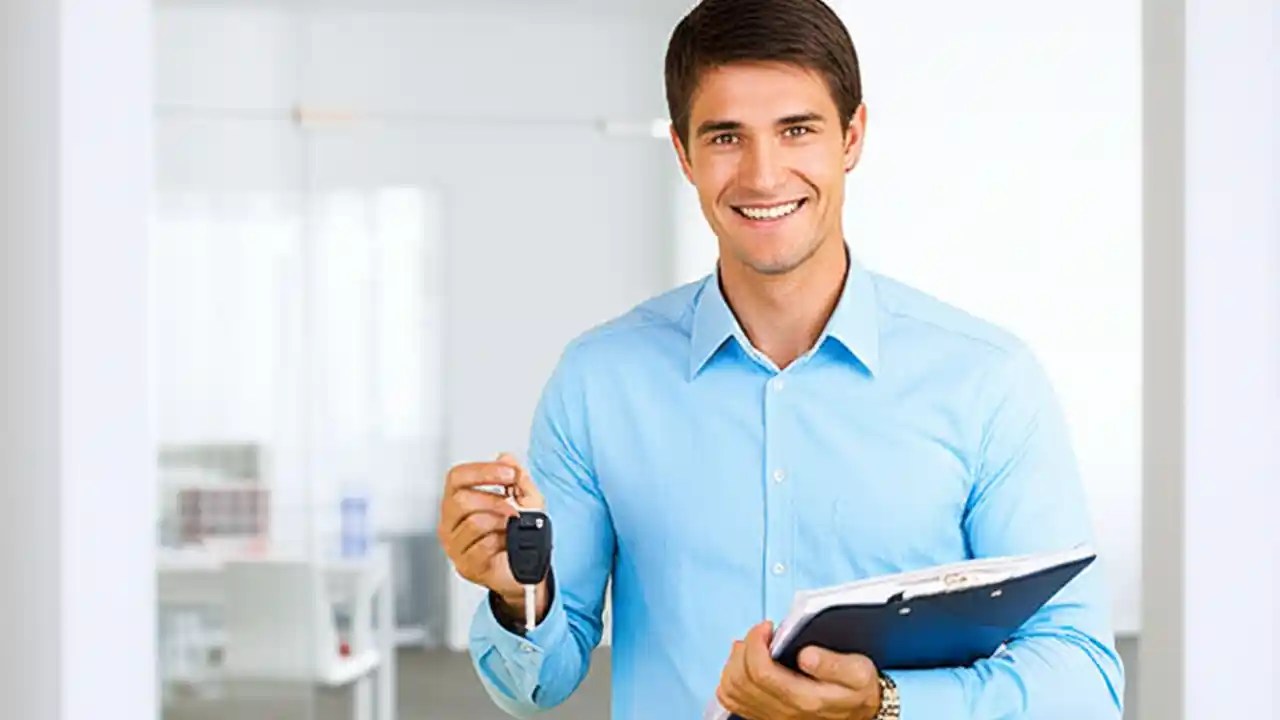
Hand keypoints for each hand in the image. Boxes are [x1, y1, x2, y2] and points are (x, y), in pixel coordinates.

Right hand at [437, 453, 548, 617]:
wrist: (525, 571)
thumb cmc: (519, 536)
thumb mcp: (527, 501)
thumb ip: (518, 478)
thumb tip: (506, 458)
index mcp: (458, 502)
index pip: (457, 477)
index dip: (482, 471)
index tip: (508, 472)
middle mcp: (451, 523)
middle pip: (461, 499)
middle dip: (495, 500)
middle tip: (514, 508)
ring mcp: (455, 545)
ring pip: (474, 523)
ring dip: (501, 523)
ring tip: (511, 529)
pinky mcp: (466, 565)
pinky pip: (482, 546)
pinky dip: (501, 543)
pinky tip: (505, 544)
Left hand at [716, 621, 882, 719]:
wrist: (860, 716)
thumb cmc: (858, 692)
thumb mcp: (860, 673)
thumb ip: (835, 664)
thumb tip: (805, 654)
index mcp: (803, 698)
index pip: (760, 671)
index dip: (755, 643)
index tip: (766, 627)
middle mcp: (782, 712)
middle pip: (740, 680)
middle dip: (744, 648)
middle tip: (760, 633)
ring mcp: (771, 717)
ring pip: (731, 691)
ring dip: (734, 662)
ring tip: (752, 645)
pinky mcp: (765, 717)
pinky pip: (732, 700)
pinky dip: (730, 678)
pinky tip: (745, 663)